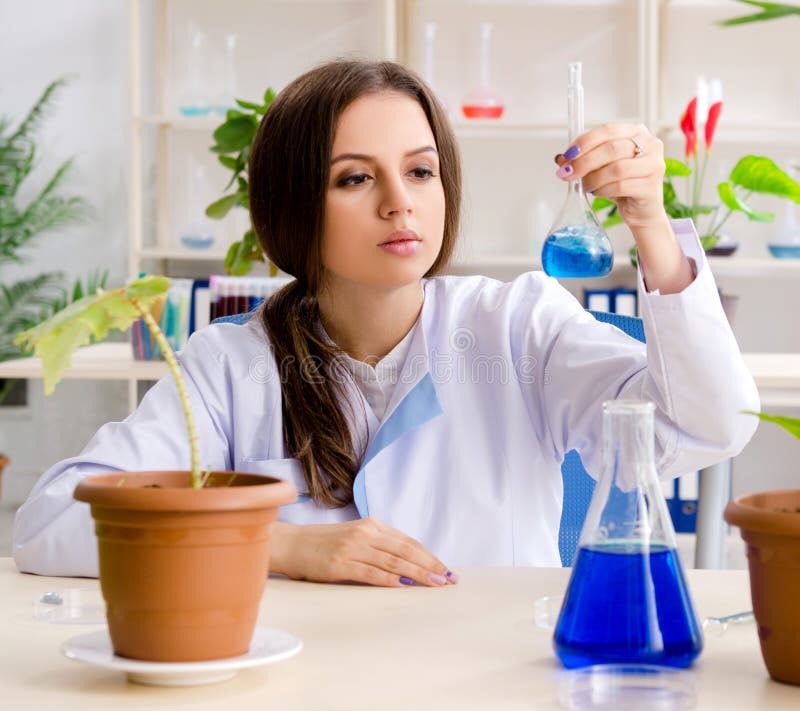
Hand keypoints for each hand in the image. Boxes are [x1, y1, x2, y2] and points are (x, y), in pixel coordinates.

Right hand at [270, 518, 457, 587]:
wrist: (290, 544)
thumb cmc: (323, 545)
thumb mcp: (354, 537)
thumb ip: (378, 545)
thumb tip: (408, 563)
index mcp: (372, 525)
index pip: (408, 541)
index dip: (429, 555)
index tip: (445, 568)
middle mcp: (365, 533)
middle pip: (406, 550)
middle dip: (430, 565)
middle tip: (449, 578)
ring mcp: (353, 547)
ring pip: (394, 561)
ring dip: (418, 573)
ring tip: (435, 583)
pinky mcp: (341, 564)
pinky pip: (372, 572)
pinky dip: (391, 579)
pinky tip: (405, 585)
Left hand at [555, 123, 666, 230]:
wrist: (641, 209)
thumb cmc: (622, 184)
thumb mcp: (601, 167)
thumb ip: (583, 158)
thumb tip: (560, 159)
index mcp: (636, 132)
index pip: (608, 130)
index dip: (585, 142)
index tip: (567, 155)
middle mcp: (650, 144)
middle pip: (611, 149)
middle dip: (584, 162)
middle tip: (568, 174)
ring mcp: (653, 165)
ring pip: (616, 169)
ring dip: (594, 179)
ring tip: (586, 186)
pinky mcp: (651, 187)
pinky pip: (620, 187)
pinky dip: (603, 190)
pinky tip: (597, 193)